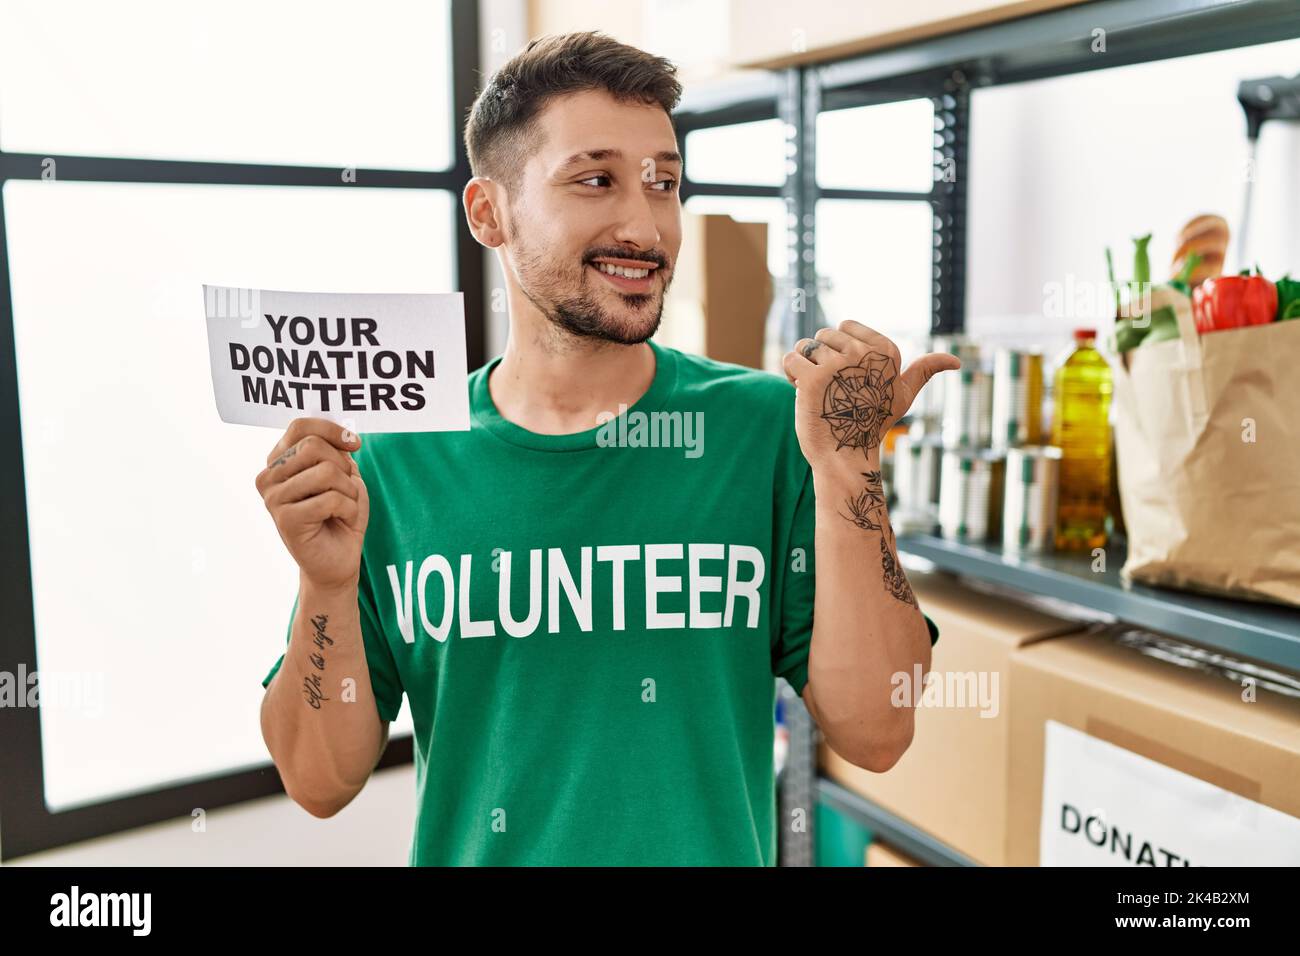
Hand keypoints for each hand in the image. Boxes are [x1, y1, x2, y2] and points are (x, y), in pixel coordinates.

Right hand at [255, 418, 369, 592]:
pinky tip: (340, 520)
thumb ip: (336, 450)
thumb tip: (343, 433)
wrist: (338, 560)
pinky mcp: (285, 519)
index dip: (332, 430)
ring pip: (326, 472)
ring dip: (348, 491)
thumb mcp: (343, 475)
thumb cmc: (340, 514)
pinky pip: (331, 499)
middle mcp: (269, 477)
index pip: (300, 426)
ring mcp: (273, 498)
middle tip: (346, 489)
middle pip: (314, 446)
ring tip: (343, 507)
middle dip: (343, 466)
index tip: (355, 444)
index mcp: (279, 460)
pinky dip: (348, 509)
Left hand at [782, 320, 960, 475]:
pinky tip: (803, 394)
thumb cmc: (872, 423)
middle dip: (820, 359)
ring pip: (805, 346)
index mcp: (886, 351)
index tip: (850, 376)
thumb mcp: (903, 394)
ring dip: (804, 369)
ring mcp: (839, 365)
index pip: (845, 325)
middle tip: (833, 389)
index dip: (839, 349)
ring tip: (819, 393)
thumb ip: (924, 371)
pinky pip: (790, 358)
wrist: (845, 455)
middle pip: (823, 335)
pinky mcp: (814, 378)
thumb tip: (957, 361)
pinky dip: (790, 376)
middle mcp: (864, 354)